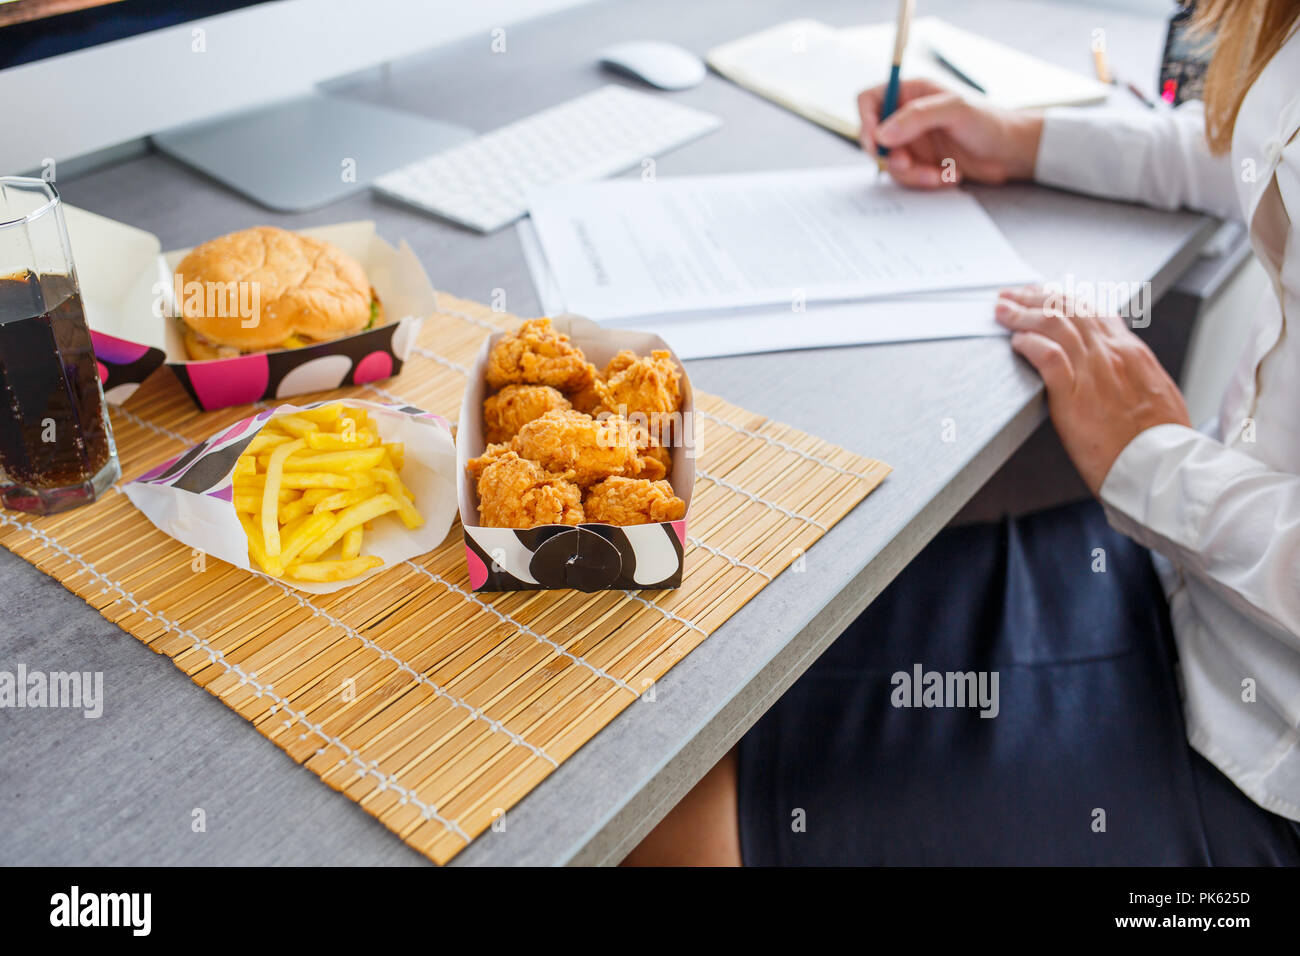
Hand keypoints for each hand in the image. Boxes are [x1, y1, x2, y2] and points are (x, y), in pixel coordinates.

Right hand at [858, 78, 1042, 187]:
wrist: (1011, 153)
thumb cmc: (990, 122)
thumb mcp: (955, 110)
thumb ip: (916, 117)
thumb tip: (881, 133)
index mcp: (911, 93)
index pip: (869, 100)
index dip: (865, 120)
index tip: (875, 141)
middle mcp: (906, 117)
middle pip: (874, 137)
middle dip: (890, 155)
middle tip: (907, 163)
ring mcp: (912, 142)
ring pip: (889, 162)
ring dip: (911, 174)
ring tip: (938, 174)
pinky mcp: (920, 164)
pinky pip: (906, 178)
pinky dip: (924, 182)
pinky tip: (948, 176)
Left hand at [995, 286, 1190, 494]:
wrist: (1161, 467)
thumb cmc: (1159, 441)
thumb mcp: (1156, 394)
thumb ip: (1134, 375)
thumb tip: (1121, 372)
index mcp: (1132, 353)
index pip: (1093, 311)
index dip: (1063, 299)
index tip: (1043, 295)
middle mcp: (1112, 354)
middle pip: (1069, 308)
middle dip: (1035, 297)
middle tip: (1012, 295)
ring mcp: (1093, 372)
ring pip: (1054, 324)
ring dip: (1022, 313)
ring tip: (1003, 310)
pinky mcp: (1074, 396)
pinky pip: (1047, 356)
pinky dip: (1028, 343)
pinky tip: (1016, 342)